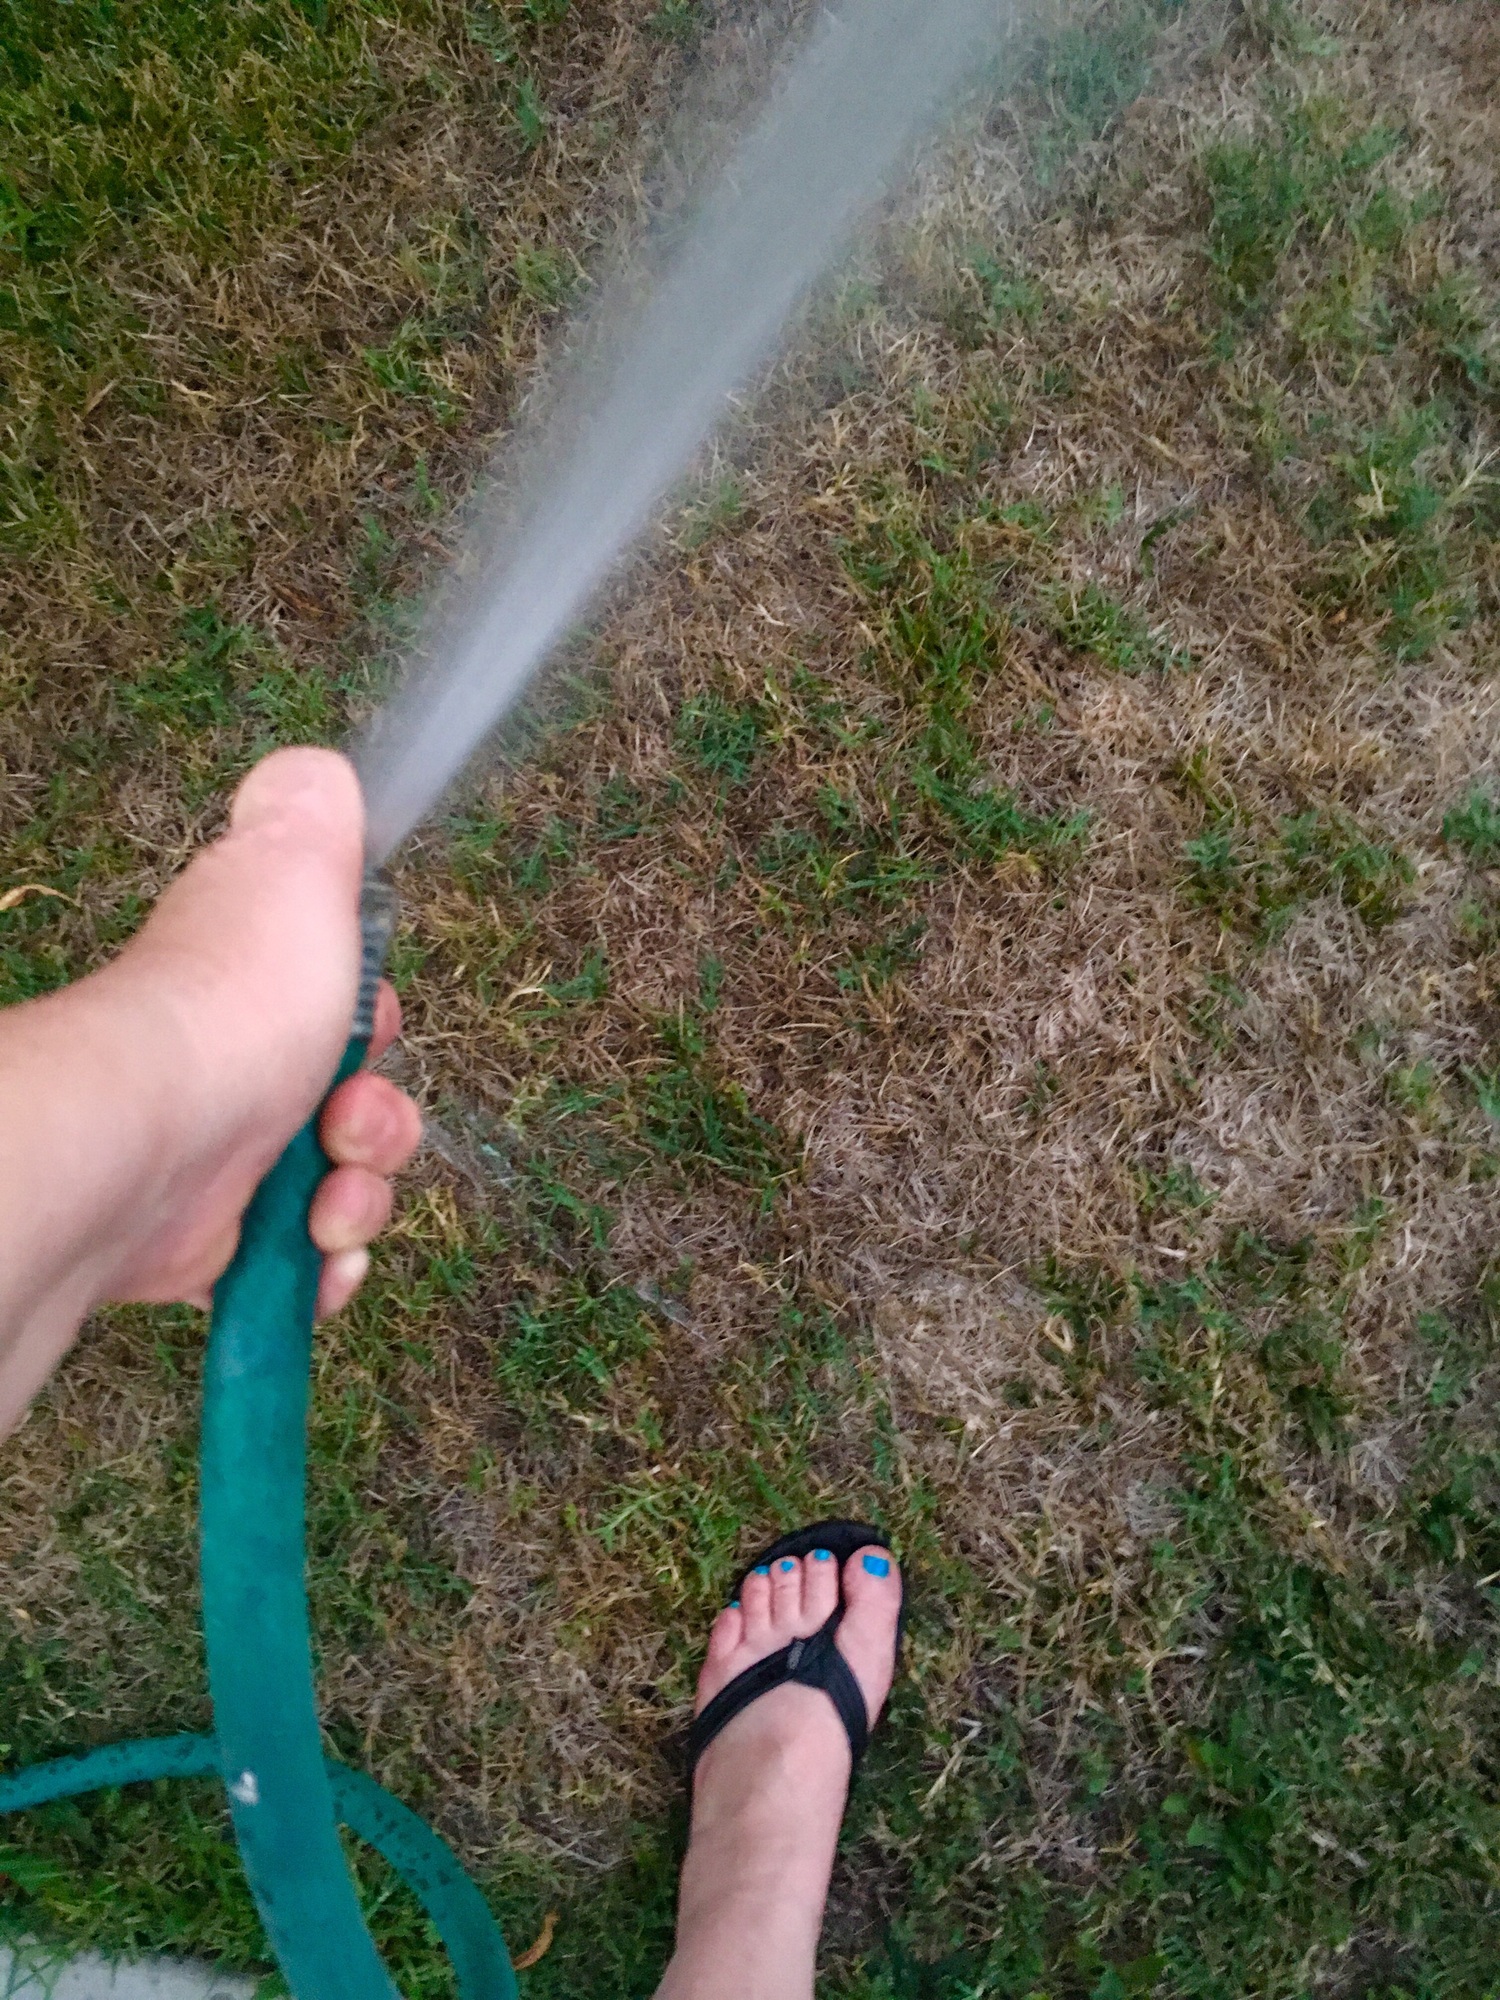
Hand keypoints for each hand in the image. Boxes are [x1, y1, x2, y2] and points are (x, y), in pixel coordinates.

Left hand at [0, 748, 422, 1432]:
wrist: (159, 1140)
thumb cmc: (237, 1003)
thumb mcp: (293, 865)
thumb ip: (316, 810)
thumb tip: (317, 773)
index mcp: (259, 987)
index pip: (354, 1017)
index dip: (380, 1032)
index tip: (369, 1033)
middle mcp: (242, 1072)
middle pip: (364, 1111)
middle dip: (381, 1128)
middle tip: (345, 1128)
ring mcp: (230, 1163)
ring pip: (348, 1193)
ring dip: (362, 1202)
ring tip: (320, 1207)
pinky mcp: (220, 1247)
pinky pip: (308, 1268)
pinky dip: (326, 1270)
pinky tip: (312, 1261)